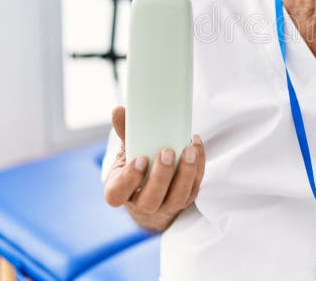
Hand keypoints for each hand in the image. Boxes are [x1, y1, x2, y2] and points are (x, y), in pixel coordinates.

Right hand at [103, 105, 205, 231]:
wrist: (152, 181)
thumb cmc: (137, 161)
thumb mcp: (127, 148)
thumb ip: (125, 132)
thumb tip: (119, 110)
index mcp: (119, 191)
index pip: (117, 194)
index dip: (129, 179)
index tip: (140, 159)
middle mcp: (142, 204)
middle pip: (150, 199)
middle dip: (161, 176)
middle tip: (167, 152)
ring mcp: (165, 205)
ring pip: (177, 198)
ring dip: (185, 173)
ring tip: (189, 150)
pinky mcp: (185, 199)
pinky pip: (193, 188)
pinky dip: (198, 167)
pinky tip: (196, 147)